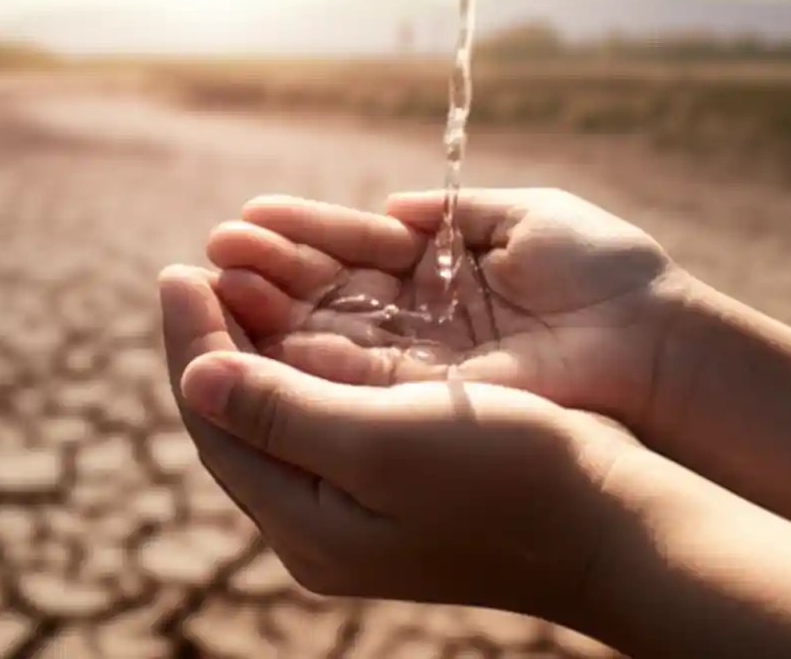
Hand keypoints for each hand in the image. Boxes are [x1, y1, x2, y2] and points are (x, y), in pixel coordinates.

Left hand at [161, 265, 642, 619]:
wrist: (612, 523)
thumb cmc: (507, 480)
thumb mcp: (379, 442)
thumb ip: (279, 410)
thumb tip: (193, 374)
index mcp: (303, 525)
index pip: (214, 422)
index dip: (190, 342)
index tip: (178, 269)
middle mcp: (318, 522)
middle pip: (238, 417)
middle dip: (214, 337)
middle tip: (196, 265)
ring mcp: (357, 504)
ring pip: (279, 408)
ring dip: (255, 339)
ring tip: (235, 275)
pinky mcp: (395, 479)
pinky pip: (324, 408)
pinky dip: (304, 356)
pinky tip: (305, 318)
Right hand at [206, 189, 692, 424]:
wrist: (660, 348)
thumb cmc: (610, 277)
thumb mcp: (533, 218)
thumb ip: (457, 213)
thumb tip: (392, 206)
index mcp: (444, 274)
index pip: (354, 252)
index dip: (302, 234)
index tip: (247, 216)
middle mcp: (422, 326)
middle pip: (327, 298)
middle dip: (268, 274)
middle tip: (211, 250)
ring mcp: (421, 371)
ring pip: (325, 341)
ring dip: (268, 315)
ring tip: (212, 284)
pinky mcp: (426, 410)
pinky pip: (350, 384)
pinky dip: (299, 361)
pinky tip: (253, 334)